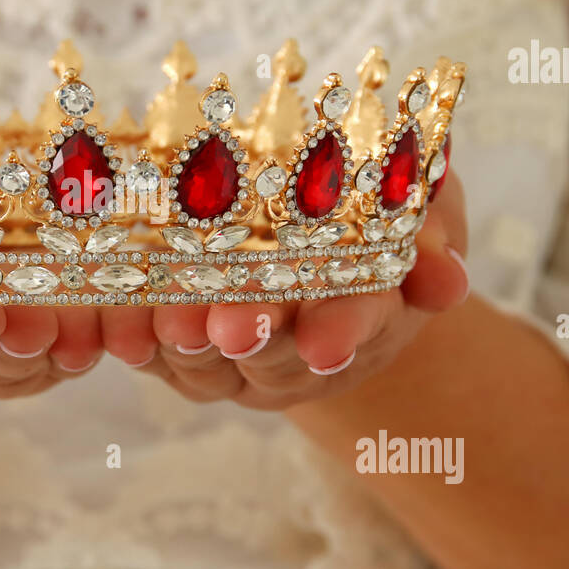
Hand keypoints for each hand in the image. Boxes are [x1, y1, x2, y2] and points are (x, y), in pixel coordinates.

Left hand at [95, 174, 469, 409]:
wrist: (305, 227)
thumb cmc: (373, 201)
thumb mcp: (417, 201)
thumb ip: (430, 231)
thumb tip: (447, 279)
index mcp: (369, 312)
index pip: (362, 325)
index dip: (345, 332)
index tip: (327, 344)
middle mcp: (302, 353)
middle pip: (277, 353)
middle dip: (256, 339)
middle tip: (231, 328)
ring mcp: (240, 361)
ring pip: (211, 367)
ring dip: (187, 347)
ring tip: (168, 323)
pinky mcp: (182, 358)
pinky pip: (157, 360)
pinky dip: (137, 342)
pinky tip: (121, 330)